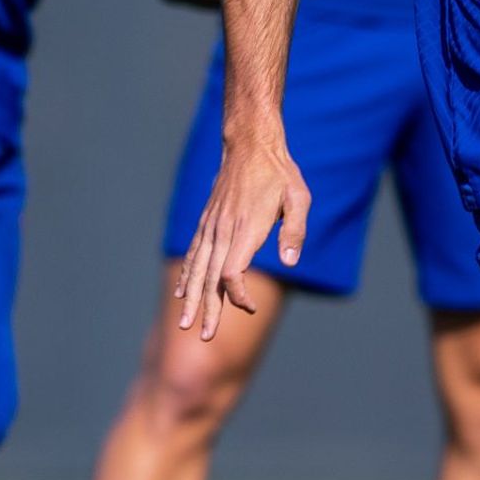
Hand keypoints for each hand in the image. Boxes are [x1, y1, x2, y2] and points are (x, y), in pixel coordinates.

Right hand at [173, 131, 310, 336]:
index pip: (232, 271)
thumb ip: (295, 230)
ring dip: (191, 297)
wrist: (249, 143)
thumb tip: (290, 261)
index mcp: (246, 227)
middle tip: (203, 336)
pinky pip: (194, 253)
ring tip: (184, 323)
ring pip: (197, 268)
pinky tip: (181, 292)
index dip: (238, 294)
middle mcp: (224, 230)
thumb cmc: (279, 173)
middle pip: (210, 277)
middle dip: (207, 309)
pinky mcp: (207, 222)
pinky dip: (187, 274)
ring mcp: (212, 226)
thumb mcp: (299, 197)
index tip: (249, 306)